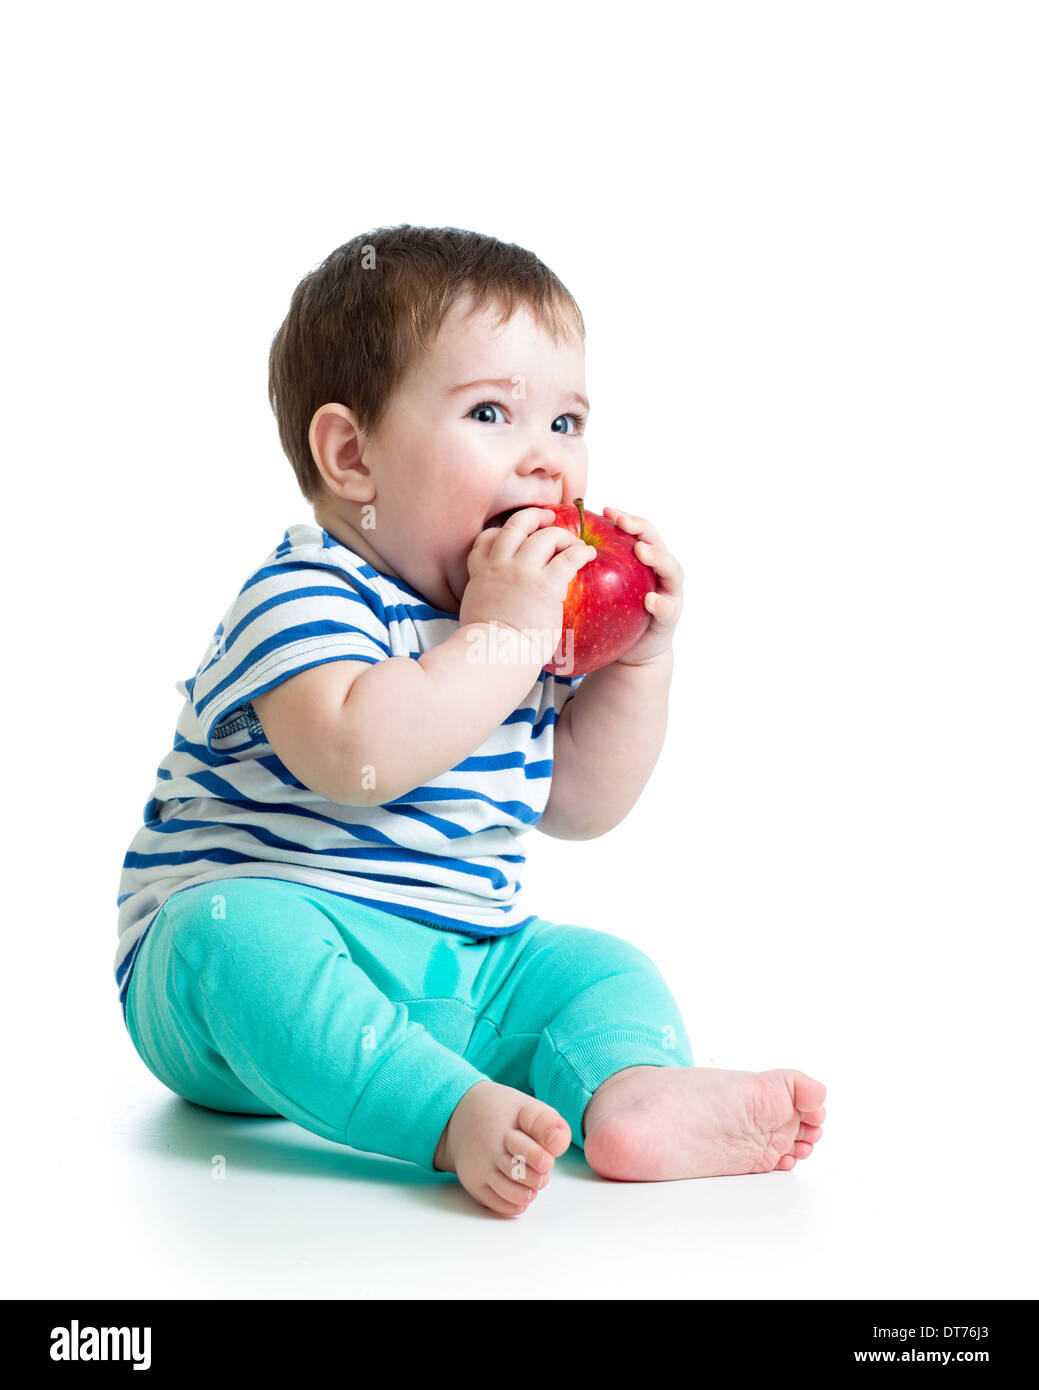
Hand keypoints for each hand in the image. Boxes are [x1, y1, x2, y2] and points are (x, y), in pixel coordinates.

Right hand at [460, 507, 596, 663]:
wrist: (493, 655)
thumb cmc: (487, 647)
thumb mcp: (476, 615)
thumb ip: (487, 602)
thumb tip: (496, 611)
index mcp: (481, 574)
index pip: (485, 539)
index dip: (501, 532)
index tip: (514, 536)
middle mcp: (500, 566)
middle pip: (517, 525)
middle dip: (535, 516)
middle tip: (549, 517)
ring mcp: (522, 572)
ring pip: (545, 535)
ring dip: (563, 535)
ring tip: (575, 543)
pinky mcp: (546, 584)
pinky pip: (569, 557)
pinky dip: (581, 552)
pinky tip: (588, 555)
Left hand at [600, 506, 683, 665]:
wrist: (630, 651)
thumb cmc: (608, 615)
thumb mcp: (596, 588)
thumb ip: (585, 568)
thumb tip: (550, 550)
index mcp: (639, 559)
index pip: (634, 531)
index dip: (622, 517)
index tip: (605, 509)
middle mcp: (658, 570)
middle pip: (654, 541)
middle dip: (640, 528)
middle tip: (623, 522)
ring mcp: (668, 592)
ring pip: (670, 568)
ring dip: (656, 557)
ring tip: (641, 551)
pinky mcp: (669, 617)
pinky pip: (667, 608)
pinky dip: (660, 603)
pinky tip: (649, 600)